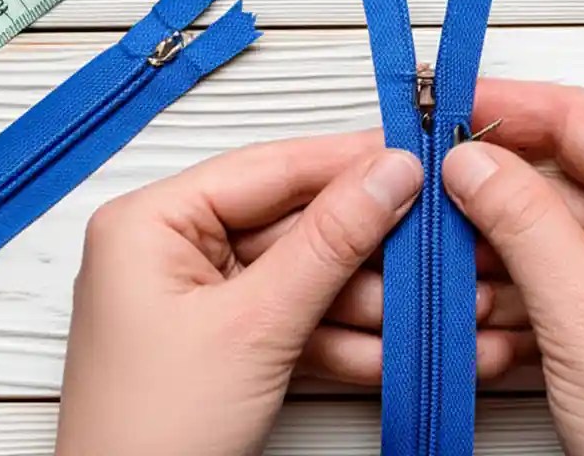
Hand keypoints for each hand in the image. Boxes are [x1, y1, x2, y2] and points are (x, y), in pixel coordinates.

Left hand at [54, 130, 534, 455]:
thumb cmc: (145, 437)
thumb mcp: (254, 326)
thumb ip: (330, 243)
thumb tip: (387, 174)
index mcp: (152, 224)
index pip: (270, 167)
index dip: (348, 160)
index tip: (416, 155)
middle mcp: (173, 253)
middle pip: (296, 225)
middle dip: (372, 246)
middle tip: (438, 235)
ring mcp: (203, 303)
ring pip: (307, 280)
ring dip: (372, 300)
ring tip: (434, 299)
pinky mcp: (230, 348)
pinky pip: (300, 324)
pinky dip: (348, 340)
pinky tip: (401, 344)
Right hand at [444, 80, 583, 455]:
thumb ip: (526, 228)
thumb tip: (470, 159)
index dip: (510, 106)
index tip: (442, 103)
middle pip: (564, 177)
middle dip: (491, 191)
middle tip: (422, 187)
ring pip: (550, 231)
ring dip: (493, 250)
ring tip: (439, 261)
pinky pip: (553, 277)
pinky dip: (509, 290)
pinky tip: (471, 306)